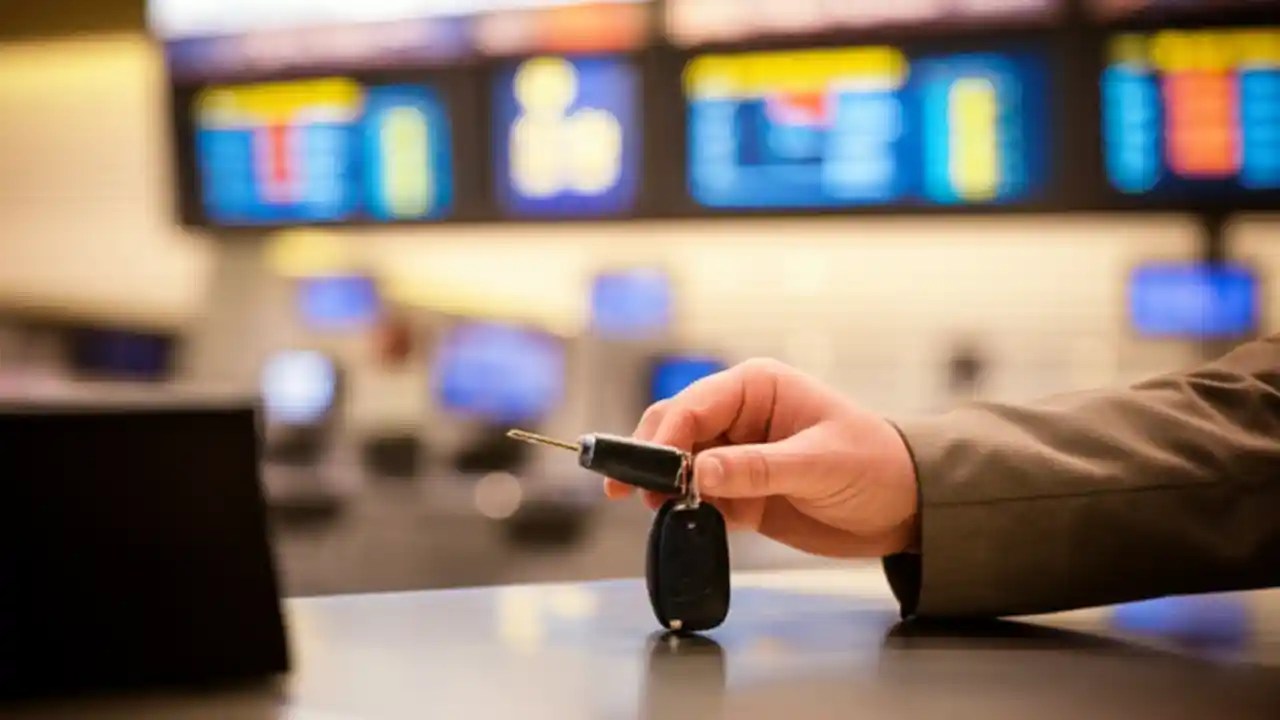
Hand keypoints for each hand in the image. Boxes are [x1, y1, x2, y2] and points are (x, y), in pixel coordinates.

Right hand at [605, 359, 919, 557]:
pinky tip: (683, 527)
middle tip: (632, 492)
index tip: (647, 470)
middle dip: (652, 459)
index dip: (665, 436)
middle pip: (674, 431)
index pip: (693, 405)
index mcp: (756, 387)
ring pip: (679, 467)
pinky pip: (698, 499)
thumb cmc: (875, 466)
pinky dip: (686, 513)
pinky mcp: (740, 492)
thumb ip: (757, 468)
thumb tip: (698, 472)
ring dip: (664, 489)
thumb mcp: (819, 465)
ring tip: (657, 513)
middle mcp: (738, 416)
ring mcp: (736, 455)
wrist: (907, 509)